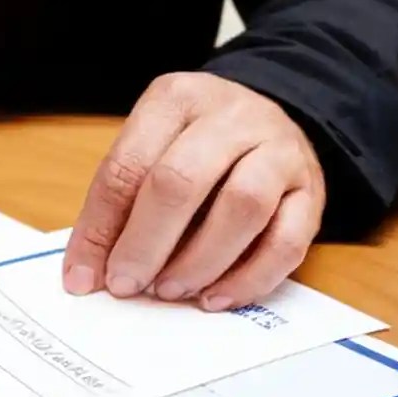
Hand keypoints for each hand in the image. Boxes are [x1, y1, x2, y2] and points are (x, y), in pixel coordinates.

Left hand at [62, 72, 325, 310]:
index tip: (85, 277)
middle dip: (146, 244)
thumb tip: (90, 273)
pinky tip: (215, 298)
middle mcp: (232, 117)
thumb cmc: (197, 147)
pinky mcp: (311, 191)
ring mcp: (279, 151)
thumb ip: (121, 203)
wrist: (271, 123)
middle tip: (128, 285)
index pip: (128, 166)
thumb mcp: (152, 149)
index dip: (101, 228)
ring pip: (242, 206)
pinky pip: (286, 241)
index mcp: (177, 99)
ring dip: (199, 261)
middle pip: (181, 181)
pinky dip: (248, 279)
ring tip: (170, 290)